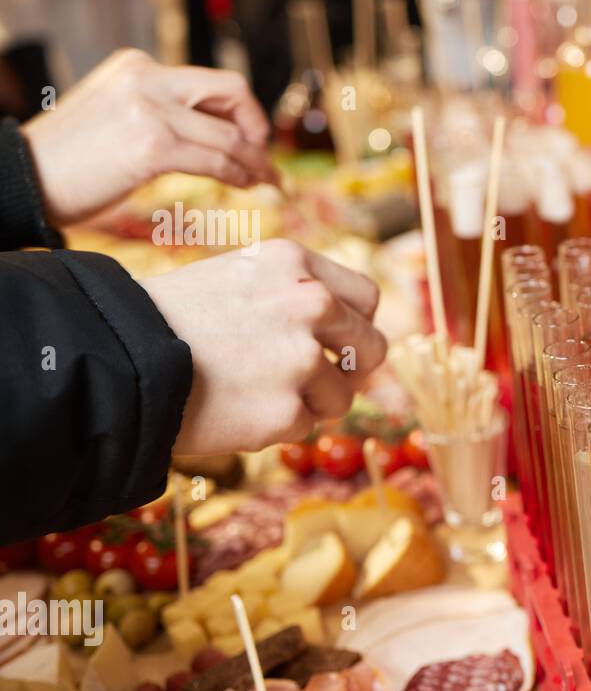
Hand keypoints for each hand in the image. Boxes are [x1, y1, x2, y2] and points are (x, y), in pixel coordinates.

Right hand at [21, 49, 277, 225]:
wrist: (24, 176)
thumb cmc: (70, 159)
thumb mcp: (119, 117)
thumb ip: (162, 114)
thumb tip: (215, 134)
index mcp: (139, 67)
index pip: (213, 82)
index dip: (244, 112)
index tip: (255, 140)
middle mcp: (147, 79)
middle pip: (233, 91)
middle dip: (259, 128)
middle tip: (266, 159)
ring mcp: (150, 111)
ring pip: (230, 134)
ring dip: (256, 162)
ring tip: (265, 181)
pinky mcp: (151, 146)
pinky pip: (216, 161)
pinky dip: (239, 175)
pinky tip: (245, 186)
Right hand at [141, 240, 386, 454]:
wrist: (118, 361)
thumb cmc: (172, 319)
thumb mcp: (238, 276)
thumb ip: (296, 291)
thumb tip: (353, 323)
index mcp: (295, 264)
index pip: (367, 299)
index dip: (356, 325)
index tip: (340, 343)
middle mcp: (310, 303)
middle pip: (372, 348)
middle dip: (350, 369)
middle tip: (316, 380)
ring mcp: (302, 359)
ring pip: (342, 396)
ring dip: (311, 403)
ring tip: (259, 394)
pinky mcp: (288, 410)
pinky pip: (306, 426)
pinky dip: (278, 427)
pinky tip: (238, 410)